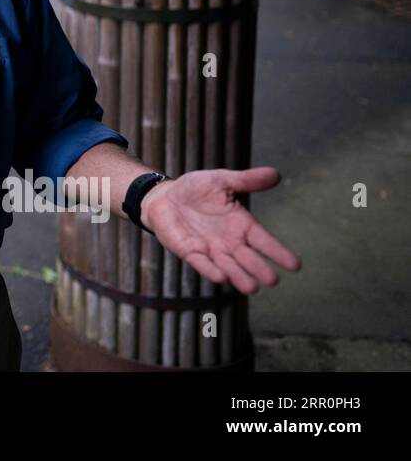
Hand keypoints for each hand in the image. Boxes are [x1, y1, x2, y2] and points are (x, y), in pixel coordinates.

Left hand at [140, 167, 301, 293]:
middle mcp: (230, 242)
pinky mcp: (190, 252)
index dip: (278, 252)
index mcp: (241, 224)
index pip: (264, 241)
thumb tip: (276, 174)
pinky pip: (201, 263)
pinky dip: (210, 270)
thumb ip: (246, 180)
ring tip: (252, 288)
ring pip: (228, 266)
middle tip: (272, 281)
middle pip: (248, 258)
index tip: (296, 265)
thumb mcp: (221, 180)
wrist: (165, 196)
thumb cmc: (195, 189)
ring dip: (238, 276)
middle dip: (259, 269)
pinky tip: (220, 278)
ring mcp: (210, 249)